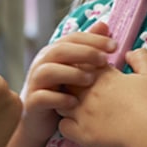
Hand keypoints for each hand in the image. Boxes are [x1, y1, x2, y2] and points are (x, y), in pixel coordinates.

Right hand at [19, 21, 113, 145]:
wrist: (40, 122)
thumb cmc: (63, 92)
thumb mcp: (76, 68)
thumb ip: (88, 47)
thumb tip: (104, 24)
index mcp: (54, 52)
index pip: (73, 38)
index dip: (94, 39)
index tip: (115, 46)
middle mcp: (42, 63)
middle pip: (61, 50)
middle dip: (84, 53)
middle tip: (105, 60)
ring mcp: (35, 82)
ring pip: (49, 71)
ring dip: (71, 73)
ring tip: (90, 80)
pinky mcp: (32, 102)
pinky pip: (43, 97)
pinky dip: (59, 99)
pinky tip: (75, 103)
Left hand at [57, 47, 146, 146]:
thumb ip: (141, 57)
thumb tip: (130, 52)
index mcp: (104, 77)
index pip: (83, 64)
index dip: (85, 67)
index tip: (92, 74)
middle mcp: (89, 93)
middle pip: (68, 81)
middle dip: (72, 83)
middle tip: (83, 90)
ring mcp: (83, 114)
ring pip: (61, 103)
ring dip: (66, 103)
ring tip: (78, 108)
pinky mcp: (82, 134)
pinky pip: (63, 127)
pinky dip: (67, 125)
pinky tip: (77, 125)